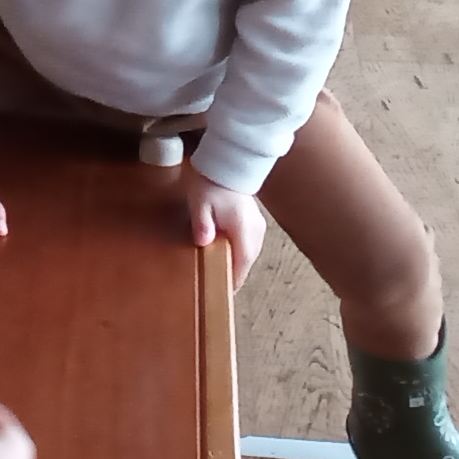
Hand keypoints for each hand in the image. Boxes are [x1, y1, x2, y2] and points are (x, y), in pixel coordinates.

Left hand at [182, 164, 270, 290]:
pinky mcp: (256, 222)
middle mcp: (256, 230)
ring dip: (239, 265)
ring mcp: (258, 226)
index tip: (224, 293)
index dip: (234, 279)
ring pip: (251, 254)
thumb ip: (202, 223)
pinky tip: (230, 257)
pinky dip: (241, 254)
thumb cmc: (211, 184)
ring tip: (224, 275)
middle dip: (236, 274)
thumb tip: (203, 242)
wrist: (228, 165)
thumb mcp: (200, 203)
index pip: (242, 261)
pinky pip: (250, 245)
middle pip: (248, 260)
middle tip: (221, 288)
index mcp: (243, 227)